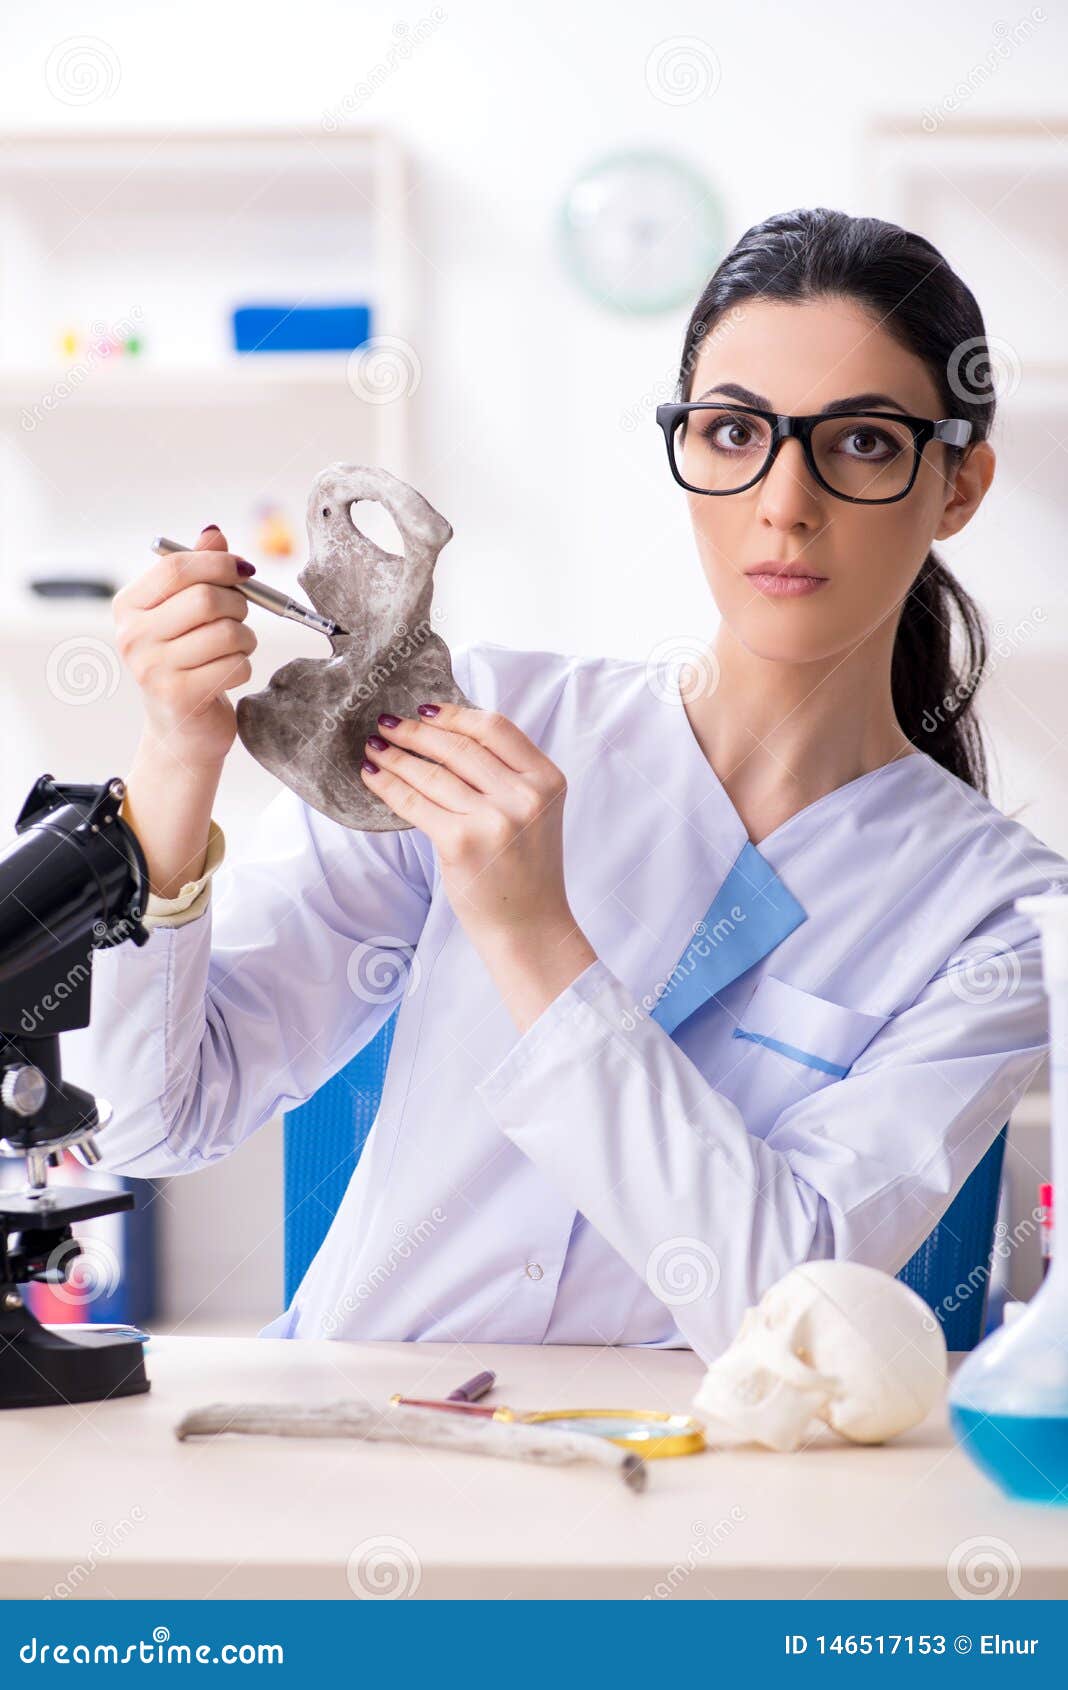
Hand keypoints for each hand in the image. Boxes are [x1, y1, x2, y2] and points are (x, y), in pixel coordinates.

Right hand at [113, 526, 257, 769]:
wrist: (180, 729)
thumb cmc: (186, 661)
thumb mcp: (184, 612)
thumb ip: (197, 571)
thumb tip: (213, 533)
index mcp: (128, 607)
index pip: (176, 567)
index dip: (218, 563)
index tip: (243, 570)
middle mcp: (132, 636)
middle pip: (205, 598)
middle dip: (238, 603)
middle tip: (241, 615)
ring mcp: (152, 669)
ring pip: (227, 633)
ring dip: (246, 638)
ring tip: (237, 647)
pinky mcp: (180, 696)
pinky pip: (235, 666)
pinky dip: (244, 667)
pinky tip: (228, 673)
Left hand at [360, 701, 597, 1027]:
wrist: (529, 927)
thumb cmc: (525, 870)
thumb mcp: (533, 812)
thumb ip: (504, 775)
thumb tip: (444, 737)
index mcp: (547, 780)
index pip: (495, 729)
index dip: (455, 714)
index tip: (424, 710)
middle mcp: (524, 796)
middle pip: (459, 747)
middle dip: (416, 732)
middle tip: (387, 723)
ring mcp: (493, 820)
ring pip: (432, 773)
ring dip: (396, 756)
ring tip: (375, 748)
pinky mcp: (460, 843)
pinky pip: (414, 803)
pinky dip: (388, 786)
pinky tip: (374, 776)